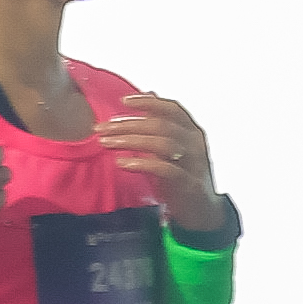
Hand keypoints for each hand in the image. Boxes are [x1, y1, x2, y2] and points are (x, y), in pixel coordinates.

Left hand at [102, 89, 225, 227]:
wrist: (201, 210)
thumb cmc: (182, 173)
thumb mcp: (174, 145)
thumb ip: (162, 122)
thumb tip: (149, 93)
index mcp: (192, 131)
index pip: (172, 109)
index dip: (149, 102)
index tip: (123, 100)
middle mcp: (195, 144)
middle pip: (161, 126)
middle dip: (128, 124)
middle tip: (101, 128)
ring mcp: (194, 163)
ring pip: (162, 144)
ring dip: (130, 141)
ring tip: (106, 142)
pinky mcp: (188, 183)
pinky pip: (165, 169)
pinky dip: (142, 164)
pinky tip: (122, 163)